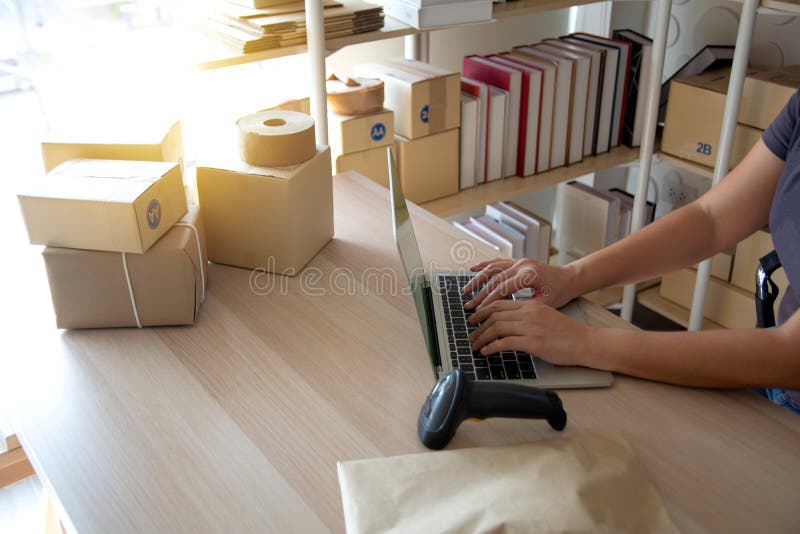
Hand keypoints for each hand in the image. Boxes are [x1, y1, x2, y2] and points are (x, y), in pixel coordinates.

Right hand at [461, 258, 577, 309]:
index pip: (503, 288)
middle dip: (479, 294)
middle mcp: (522, 265)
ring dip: (477, 279)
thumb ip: (525, 307)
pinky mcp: (518, 261)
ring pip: (493, 268)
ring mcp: (519, 261)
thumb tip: (506, 318)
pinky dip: (485, 265)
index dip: (489, 301)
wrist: (570, 278)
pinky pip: (498, 262)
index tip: (479, 312)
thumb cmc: (561, 292)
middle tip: (469, 306)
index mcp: (529, 274)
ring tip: (465, 290)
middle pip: (494, 279)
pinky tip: (473, 269)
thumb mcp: (546, 304)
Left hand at [467, 300, 591, 366]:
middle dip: (478, 325)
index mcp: (531, 306)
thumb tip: (508, 324)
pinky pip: (505, 343)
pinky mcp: (533, 343)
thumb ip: (527, 317)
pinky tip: (486, 351)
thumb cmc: (567, 333)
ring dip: (482, 337)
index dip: (483, 311)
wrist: (585, 342)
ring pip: (497, 328)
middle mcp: (529, 313)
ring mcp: (531, 327)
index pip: (500, 304)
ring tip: (475, 345)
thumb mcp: (545, 317)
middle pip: (495, 315)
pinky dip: (491, 347)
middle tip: (470, 333)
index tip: (474, 318)